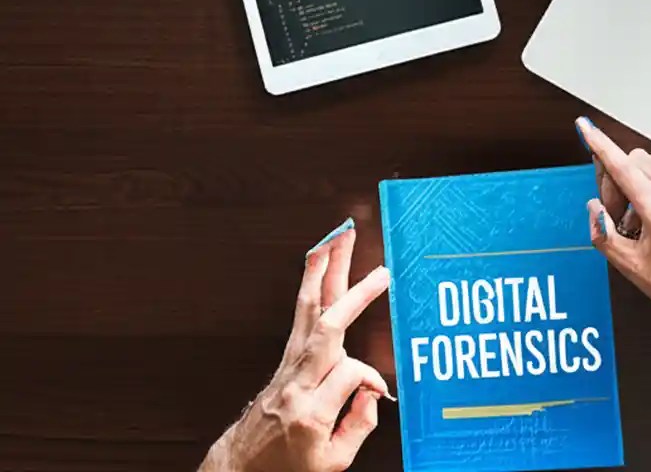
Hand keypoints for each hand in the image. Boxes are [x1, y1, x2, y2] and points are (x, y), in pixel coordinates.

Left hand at [200, 224, 391, 471]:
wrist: (240, 470)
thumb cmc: (287, 469)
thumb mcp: (332, 462)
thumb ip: (360, 423)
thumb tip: (372, 388)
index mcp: (309, 411)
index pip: (351, 375)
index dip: (369, 382)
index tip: (374, 397)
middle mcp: (295, 382)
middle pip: (323, 322)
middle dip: (341, 281)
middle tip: (353, 243)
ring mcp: (287, 368)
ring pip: (307, 310)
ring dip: (321, 269)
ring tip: (334, 237)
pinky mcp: (286, 361)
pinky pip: (302, 318)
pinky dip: (312, 288)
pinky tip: (320, 267)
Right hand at [577, 117, 650, 334]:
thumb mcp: (630, 267)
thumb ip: (604, 234)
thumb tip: (594, 207)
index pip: (624, 167)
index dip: (600, 145)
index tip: (586, 128)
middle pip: (635, 160)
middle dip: (615, 179)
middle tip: (614, 213)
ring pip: (650, 163)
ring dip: (632, 181)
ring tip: (633, 218)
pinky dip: (649, 184)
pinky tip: (648, 215)